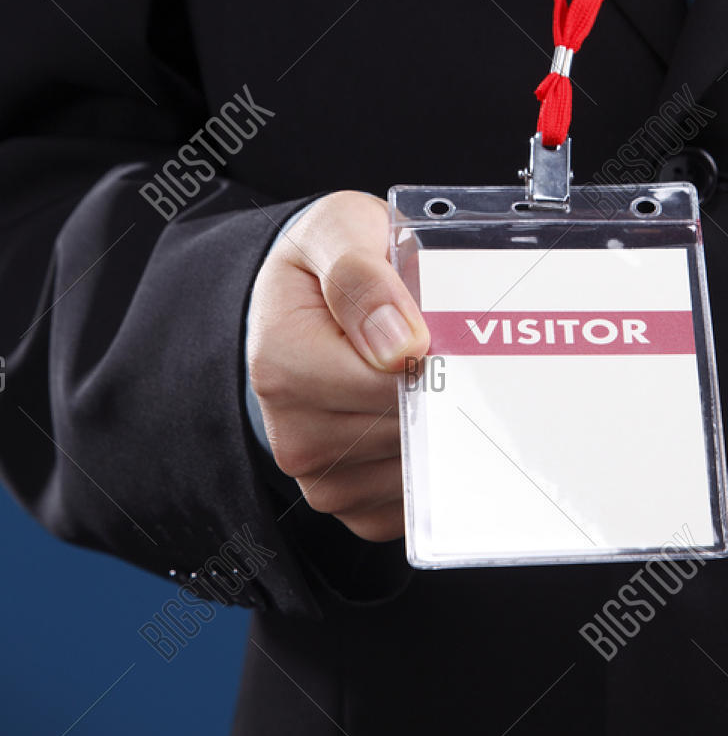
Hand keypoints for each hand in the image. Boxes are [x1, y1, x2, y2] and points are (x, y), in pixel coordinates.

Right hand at [247, 191, 427, 541]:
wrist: (308, 296)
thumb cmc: (327, 261)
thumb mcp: (337, 231)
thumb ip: (361, 275)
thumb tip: (400, 342)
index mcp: (280, 364)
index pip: (387, 384)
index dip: (429, 354)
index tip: (434, 322)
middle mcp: (292, 433)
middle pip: (406, 428)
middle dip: (438, 387)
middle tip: (436, 342)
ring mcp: (319, 476)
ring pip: (417, 466)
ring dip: (437, 423)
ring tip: (421, 373)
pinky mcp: (350, 503)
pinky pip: (412, 499)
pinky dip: (430, 461)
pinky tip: (417, 413)